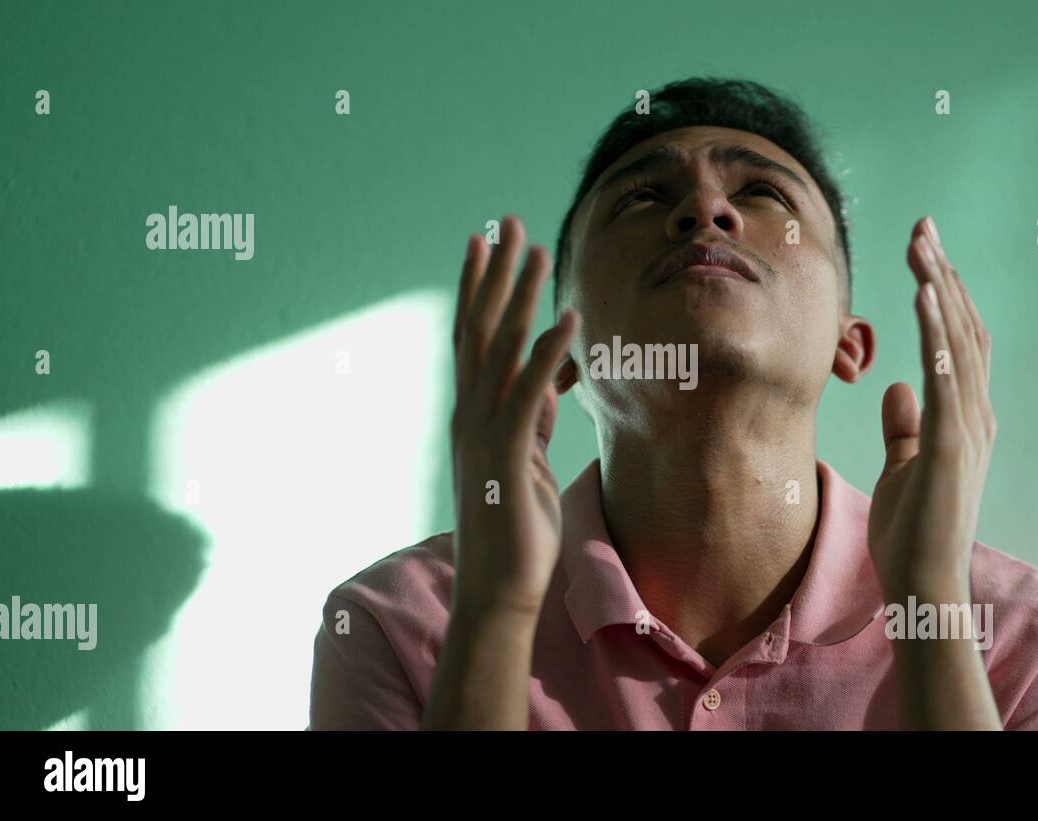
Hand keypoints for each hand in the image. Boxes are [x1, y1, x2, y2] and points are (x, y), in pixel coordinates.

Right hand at [449, 214, 578, 617]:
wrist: (500, 586)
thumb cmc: (516, 522)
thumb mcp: (529, 453)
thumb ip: (537, 410)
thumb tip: (558, 372)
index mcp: (474, 412)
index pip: (474, 337)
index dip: (481, 287)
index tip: (489, 243)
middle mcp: (470, 413)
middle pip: (480, 328)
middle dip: (495, 273)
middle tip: (506, 222)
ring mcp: (483, 433)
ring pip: (501, 350)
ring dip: (520, 297)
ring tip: (537, 250)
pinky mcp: (507, 456)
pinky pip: (531, 394)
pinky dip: (548, 353)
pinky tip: (567, 319)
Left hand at [867, 216, 994, 600]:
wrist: (923, 582)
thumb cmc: (912, 529)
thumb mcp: (904, 465)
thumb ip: (906, 426)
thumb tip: (898, 389)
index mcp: (965, 415)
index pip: (959, 340)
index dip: (944, 292)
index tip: (924, 250)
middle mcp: (976, 412)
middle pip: (963, 326)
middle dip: (942, 272)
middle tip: (923, 225)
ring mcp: (968, 426)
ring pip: (958, 340)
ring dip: (939, 286)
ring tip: (921, 241)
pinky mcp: (952, 442)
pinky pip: (946, 374)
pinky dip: (937, 330)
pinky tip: (924, 292)